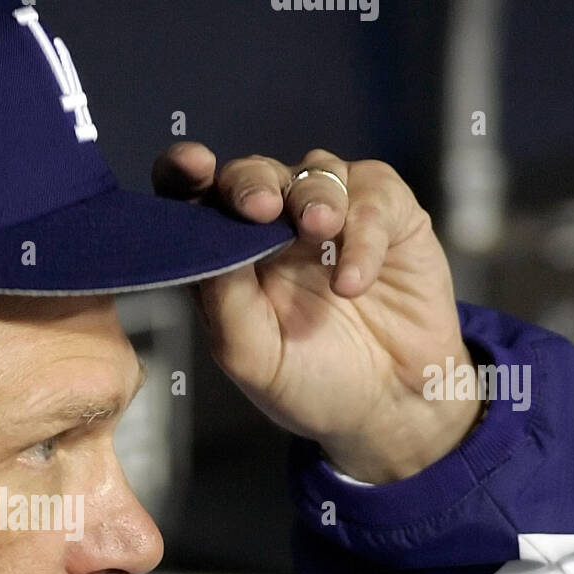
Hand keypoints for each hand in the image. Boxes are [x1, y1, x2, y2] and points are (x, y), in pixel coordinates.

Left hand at [152, 143, 479, 482]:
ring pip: (315, 172)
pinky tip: (354, 281)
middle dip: (251, 182)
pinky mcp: (388, 216)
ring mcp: (332, 215)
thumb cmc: (310, 383)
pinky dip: (363, 235)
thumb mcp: (252, 354)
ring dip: (313, 198)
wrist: (387, 407)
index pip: (195, 198)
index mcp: (230, 255)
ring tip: (321, 231)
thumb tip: (206, 241)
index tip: (190, 166)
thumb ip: (224, 299)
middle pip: (252, 173)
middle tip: (260, 208)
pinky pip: (373, 197)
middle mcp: (276, 226)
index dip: (185, 172)